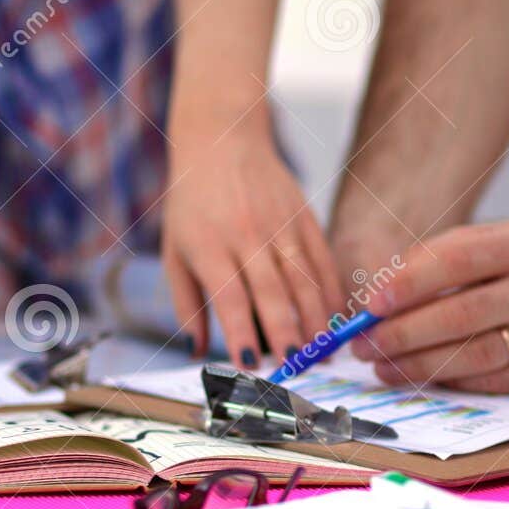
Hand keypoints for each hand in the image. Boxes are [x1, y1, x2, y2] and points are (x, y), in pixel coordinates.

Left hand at [163, 125, 342, 369]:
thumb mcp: (174, 252)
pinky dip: (330, 292)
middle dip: (287, 333)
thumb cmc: (191, 206)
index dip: (241, 332)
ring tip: (322, 353)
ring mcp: (280, 224)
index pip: (229, 297)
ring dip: (316, 319)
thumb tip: (198, 351)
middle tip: (297, 366)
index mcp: (209, 246)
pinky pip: (323, 259)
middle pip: (272, 291)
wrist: (221, 141)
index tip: (249, 365)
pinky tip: (334, 319)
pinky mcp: (304, 215)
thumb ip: (186, 304)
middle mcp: (247, 235)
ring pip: (304, 278)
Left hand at [351, 220, 508, 391]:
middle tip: (363, 346)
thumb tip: (374, 303)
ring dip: (418, 365)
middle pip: (460, 315)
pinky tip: (423, 376)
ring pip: (474, 355)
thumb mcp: (494, 241)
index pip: (458, 260)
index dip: (409, 284)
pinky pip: (494, 381)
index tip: (370, 306)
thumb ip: (437, 262)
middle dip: (401, 335)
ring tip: (382, 367)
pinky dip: (452, 380)